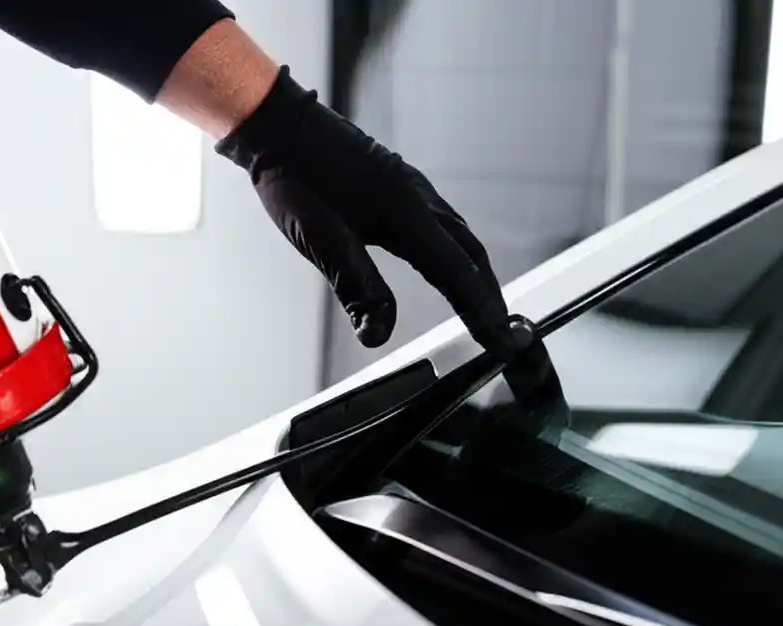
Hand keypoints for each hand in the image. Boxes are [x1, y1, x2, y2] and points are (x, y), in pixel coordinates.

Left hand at [217, 67, 524, 360]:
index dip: (483, 313)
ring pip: (462, 240)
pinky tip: (449, 265)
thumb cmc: (295, 177)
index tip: (504, 345)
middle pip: (473, 257)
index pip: (458, 274)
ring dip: (478, 276)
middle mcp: (420, 199)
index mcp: (407, 214)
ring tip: (485, 308)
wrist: (277, 124)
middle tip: (505, 335)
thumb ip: (356, 286)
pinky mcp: (401, 187)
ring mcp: (413, 189)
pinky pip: (446, 226)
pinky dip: (459, 255)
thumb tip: (378, 334)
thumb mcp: (320, 239)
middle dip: (491, 299)